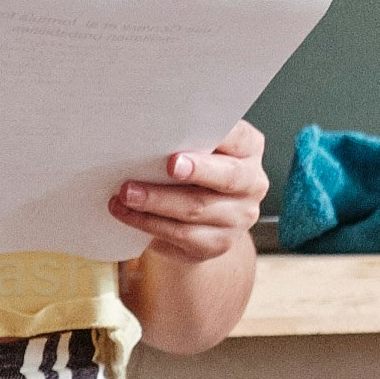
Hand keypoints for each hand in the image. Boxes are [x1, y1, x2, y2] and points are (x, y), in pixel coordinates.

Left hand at [115, 121, 264, 266]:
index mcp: (249, 150)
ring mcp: (239, 218)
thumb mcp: (195, 150)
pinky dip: (149, 223)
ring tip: (127, 193)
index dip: (221, 137)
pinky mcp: (218, 243)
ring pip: (196, 209)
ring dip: (157, 201)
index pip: (241, 138)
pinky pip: (181, 234)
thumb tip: (149, 137)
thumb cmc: (192, 172)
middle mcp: (252, 184)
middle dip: (197, 170)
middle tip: (169, 166)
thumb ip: (185, 141)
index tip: (197, 135)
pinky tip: (127, 213)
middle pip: (227, 177)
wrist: (198, 219)